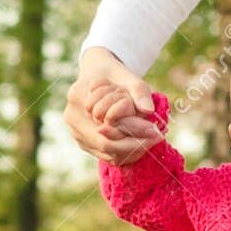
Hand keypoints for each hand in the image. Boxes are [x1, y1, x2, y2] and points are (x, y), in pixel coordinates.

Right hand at [63, 48, 163, 166]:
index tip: (157, 131)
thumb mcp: (129, 77)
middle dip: (135, 145)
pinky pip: (105, 155)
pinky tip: (140, 145)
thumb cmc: (115, 75)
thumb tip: (148, 110)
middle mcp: (72, 118)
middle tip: (158, 138)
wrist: (98, 75)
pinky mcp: (82, 142)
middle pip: (106, 144)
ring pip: (106, 153)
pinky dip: (124, 153)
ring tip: (151, 141)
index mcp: (78, 97)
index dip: (134, 132)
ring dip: (131, 151)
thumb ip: (139, 91)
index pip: (108, 124)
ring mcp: (75, 132)